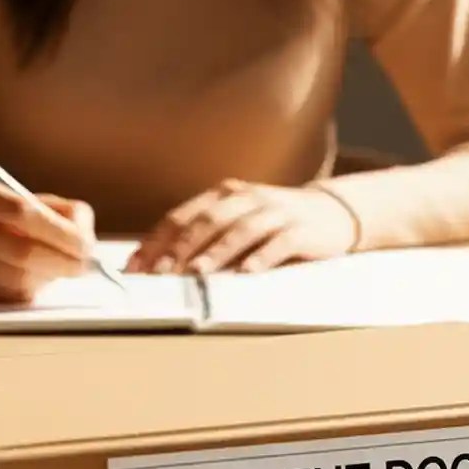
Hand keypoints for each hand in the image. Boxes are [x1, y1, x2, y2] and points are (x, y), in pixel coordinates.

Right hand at [0, 176, 95, 301]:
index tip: (86, 246)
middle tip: (84, 267)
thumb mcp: (23, 198)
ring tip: (56, 269)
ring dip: (47, 277)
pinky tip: (32, 280)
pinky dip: (30, 290)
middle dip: (62, 262)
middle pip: (21, 250)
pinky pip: (7, 296)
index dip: (61, 233)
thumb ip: (59, 214)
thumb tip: (87, 245)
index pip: (22, 211)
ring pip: (17, 279)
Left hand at [126, 180, 357, 273]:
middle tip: (161, 273)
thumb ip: (204, 235)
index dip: (157, 241)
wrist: (331, 212)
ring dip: (216, 253)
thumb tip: (158, 263)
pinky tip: (247, 272)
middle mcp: (246, 198)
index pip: (182, 217)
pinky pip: (278, 243)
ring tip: (197, 273)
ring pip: (240, 231)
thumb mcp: (237, 219)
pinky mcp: (300, 230)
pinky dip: (261, 257)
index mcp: (224, 194)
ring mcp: (275, 212)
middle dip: (180, 248)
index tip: (138, 267)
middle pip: (207, 222)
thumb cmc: (273, 223)